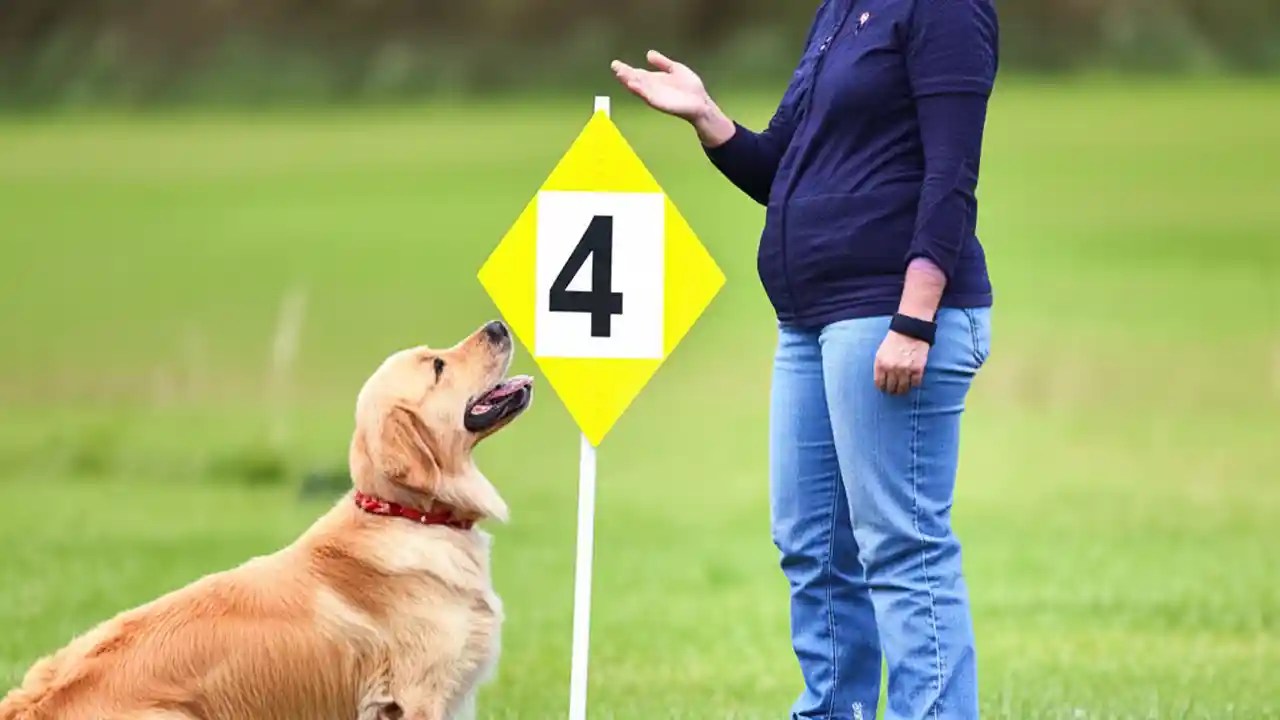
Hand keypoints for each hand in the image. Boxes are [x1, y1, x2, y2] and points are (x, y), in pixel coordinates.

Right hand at [610, 51, 734, 144]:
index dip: (626, 69)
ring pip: (639, 88)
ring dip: (630, 82)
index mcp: (654, 80)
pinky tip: (633, 85)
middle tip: (615, 67)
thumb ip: (662, 63)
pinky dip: (640, 91)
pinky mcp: (661, 103)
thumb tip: (648, 53)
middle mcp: (652, 88)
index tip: (616, 64)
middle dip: (625, 74)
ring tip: (620, 74)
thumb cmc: (689, 88)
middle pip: (635, 80)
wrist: (701, 102)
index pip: (637, 74)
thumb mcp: (675, 69)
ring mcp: (655, 96)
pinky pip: (648, 97)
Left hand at [874, 331, 929, 394]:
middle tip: (895, 391)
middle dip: (892, 391)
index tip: (885, 389)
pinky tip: (913, 382)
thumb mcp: (881, 353)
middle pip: (891, 388)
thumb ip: (880, 367)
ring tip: (903, 389)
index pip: (880, 384)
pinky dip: (914, 384)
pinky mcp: (918, 369)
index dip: (883, 388)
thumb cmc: (894, 341)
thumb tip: (881, 382)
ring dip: (903, 390)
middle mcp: (892, 368)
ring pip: (903, 389)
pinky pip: (915, 384)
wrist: (910, 330)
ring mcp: (905, 369)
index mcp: (881, 364)